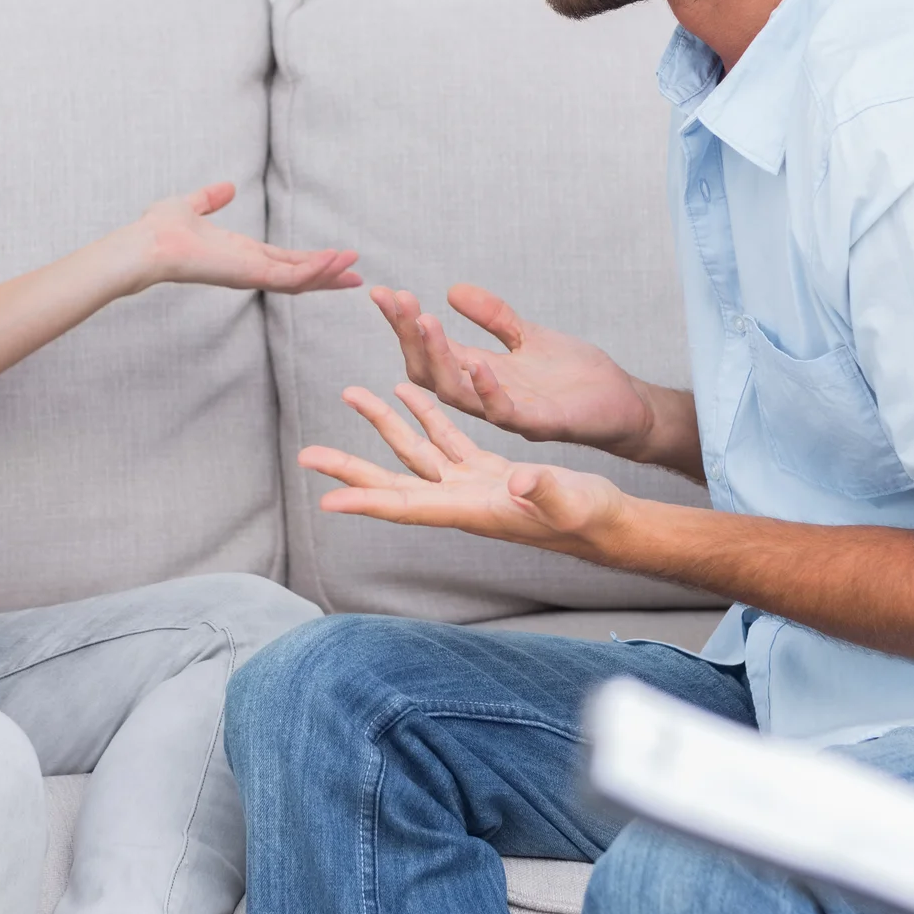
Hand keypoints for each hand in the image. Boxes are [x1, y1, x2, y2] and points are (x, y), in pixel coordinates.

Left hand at [130, 181, 360, 294]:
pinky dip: (316, 269)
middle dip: (327, 275)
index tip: (336, 258)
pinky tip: (336, 259)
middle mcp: (249, 267)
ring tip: (354, 265)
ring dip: (328, 272)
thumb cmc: (159, 230)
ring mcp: (251, 273)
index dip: (310, 260)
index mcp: (240, 253)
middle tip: (356, 277)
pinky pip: (291, 276)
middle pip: (298, 275)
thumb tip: (226, 187)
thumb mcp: (191, 206)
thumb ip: (210, 199)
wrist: (146, 245)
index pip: (284, 260)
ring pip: (300, 279)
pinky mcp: (251, 274)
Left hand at [301, 381, 631, 557]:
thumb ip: (540, 489)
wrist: (608, 521)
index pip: (407, 507)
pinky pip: (445, 439)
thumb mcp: (567, 500)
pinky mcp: (485, 470)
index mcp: (470, 510)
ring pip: (415, 452)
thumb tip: (518, 479)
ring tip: (351, 393)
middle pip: (393, 484)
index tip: (325, 499)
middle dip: (349, 468)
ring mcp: (470, 485)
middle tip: (306, 455)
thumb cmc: (589, 517)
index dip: (365, 503)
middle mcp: (460, 501)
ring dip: (383, 425)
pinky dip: (425, 415)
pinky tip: (408, 391)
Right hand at [372, 284, 654, 455]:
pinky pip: (506, 414)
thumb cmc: (577, 376)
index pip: (430, 352)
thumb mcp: (529, 335)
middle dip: (410, 338)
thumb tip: (452, 289)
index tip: (383, 294)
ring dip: (440, 358)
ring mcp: (511, 413)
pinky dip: (490, 390)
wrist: (625, 403)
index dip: (404, 326)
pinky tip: (479, 363)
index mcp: (481, 374)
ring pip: (459, 394)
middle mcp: (486, 397)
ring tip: (426, 323)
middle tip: (398, 303)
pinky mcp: (543, 424)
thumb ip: (493, 317)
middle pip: (431, 373)